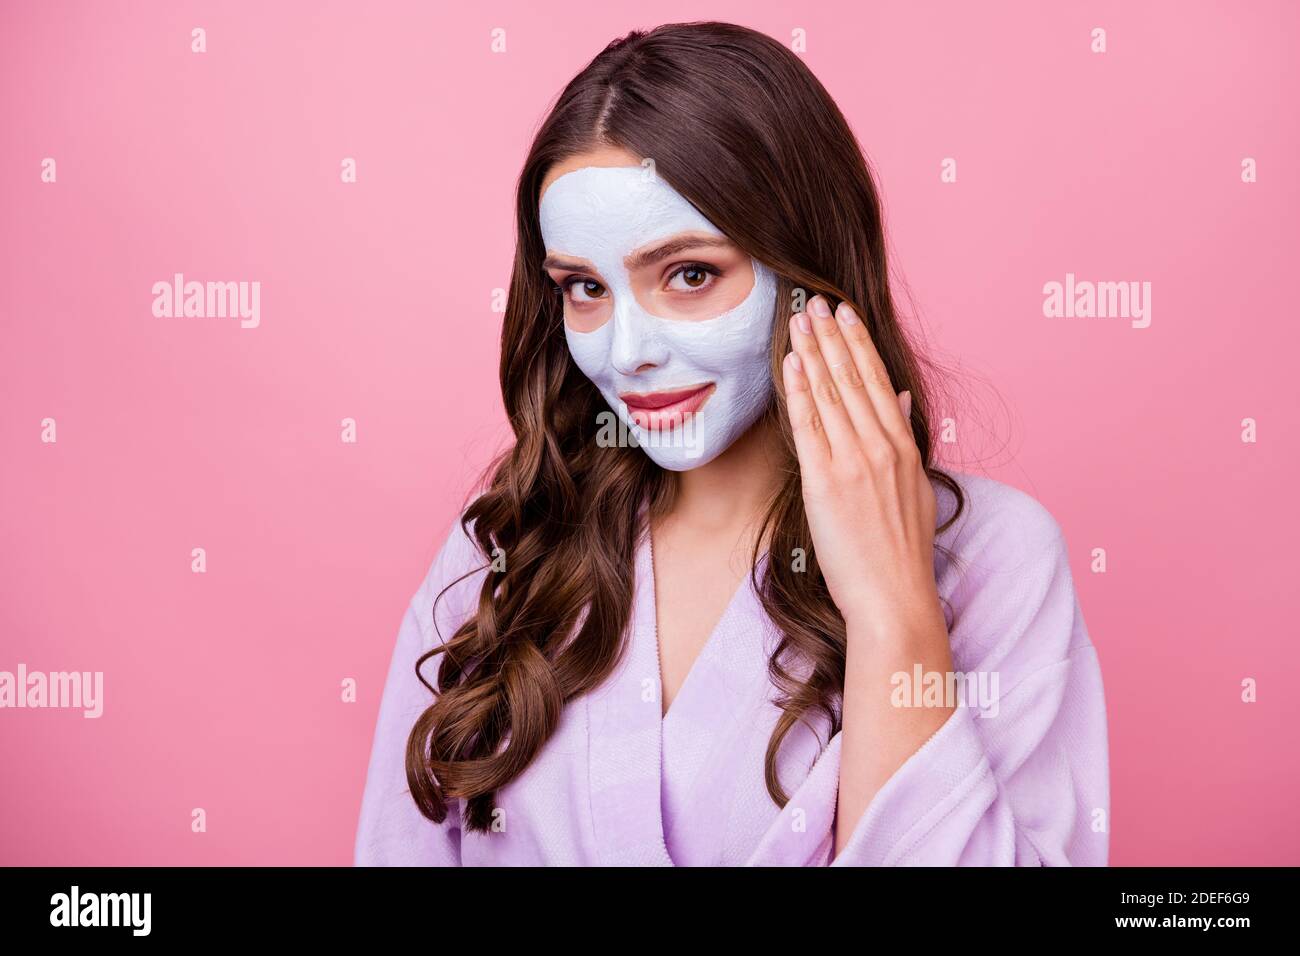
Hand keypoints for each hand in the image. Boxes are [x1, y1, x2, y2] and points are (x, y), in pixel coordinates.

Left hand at [780, 295, 942, 637]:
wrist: (895, 597)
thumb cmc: (900, 553)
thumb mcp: (915, 489)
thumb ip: (904, 440)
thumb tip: (899, 399)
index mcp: (903, 448)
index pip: (877, 382)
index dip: (858, 344)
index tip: (845, 314)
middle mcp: (881, 448)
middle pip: (853, 379)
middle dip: (832, 336)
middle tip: (814, 301)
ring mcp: (854, 463)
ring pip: (832, 395)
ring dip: (813, 353)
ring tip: (798, 320)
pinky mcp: (827, 483)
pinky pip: (811, 427)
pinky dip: (802, 392)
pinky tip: (793, 363)